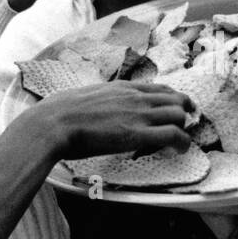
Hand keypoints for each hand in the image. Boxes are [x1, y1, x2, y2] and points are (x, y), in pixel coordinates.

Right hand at [31, 81, 193, 158]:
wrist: (52, 123)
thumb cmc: (59, 113)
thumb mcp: (86, 97)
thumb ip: (100, 101)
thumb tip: (95, 109)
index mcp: (122, 87)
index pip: (160, 88)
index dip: (173, 98)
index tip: (176, 108)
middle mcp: (135, 97)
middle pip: (176, 99)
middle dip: (184, 112)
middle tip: (185, 125)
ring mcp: (138, 114)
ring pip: (179, 115)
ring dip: (184, 128)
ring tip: (181, 141)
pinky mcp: (138, 134)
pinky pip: (173, 135)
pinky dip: (183, 142)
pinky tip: (180, 150)